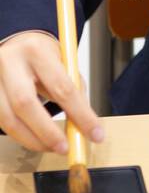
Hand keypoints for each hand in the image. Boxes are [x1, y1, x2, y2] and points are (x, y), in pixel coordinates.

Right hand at [0, 30, 103, 152]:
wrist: (16, 44)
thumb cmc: (43, 56)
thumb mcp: (64, 64)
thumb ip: (74, 94)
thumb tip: (85, 128)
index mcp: (36, 50)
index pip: (61, 87)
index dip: (80, 115)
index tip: (95, 134)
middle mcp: (9, 62)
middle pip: (25, 104)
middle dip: (47, 132)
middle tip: (65, 148)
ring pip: (7, 118)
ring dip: (32, 139)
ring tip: (52, 146)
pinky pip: (1, 121)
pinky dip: (20, 134)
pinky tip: (35, 138)